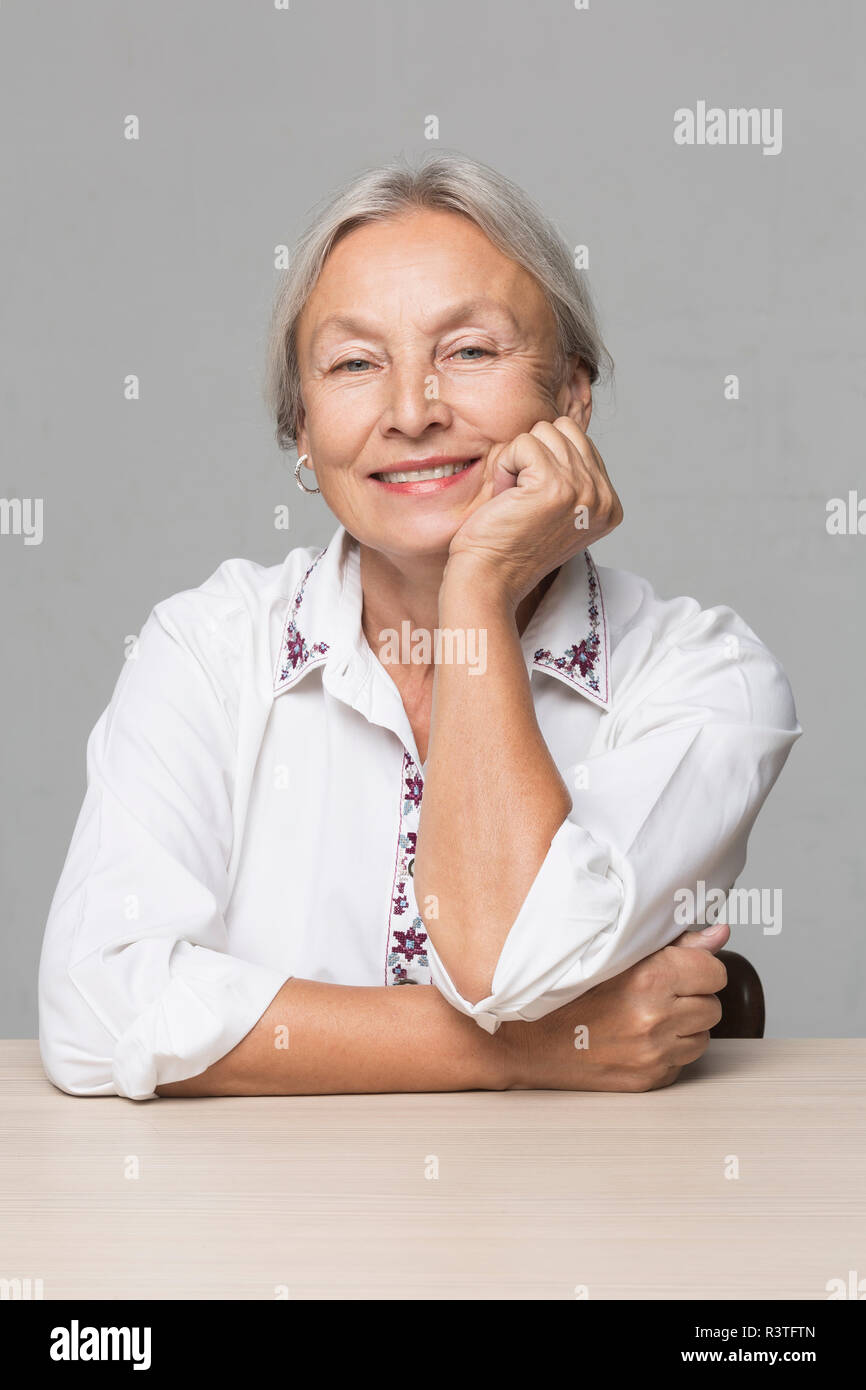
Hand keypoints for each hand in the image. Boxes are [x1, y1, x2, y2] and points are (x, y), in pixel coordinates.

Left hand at [445, 415, 622, 607]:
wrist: (489, 580)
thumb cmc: (510, 544)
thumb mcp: (558, 510)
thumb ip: (573, 476)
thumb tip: (563, 429)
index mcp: (610, 504)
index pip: (580, 441)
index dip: (546, 463)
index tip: (536, 505)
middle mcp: (603, 498)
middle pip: (564, 430)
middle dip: (533, 456)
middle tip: (521, 498)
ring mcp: (583, 491)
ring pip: (544, 432)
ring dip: (517, 461)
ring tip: (514, 499)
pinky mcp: (554, 486)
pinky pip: (523, 443)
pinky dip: (505, 466)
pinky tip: (505, 498)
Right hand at [499, 922, 729, 1091]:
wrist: (524, 1038)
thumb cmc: (564, 990)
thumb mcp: (616, 953)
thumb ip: (676, 943)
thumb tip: (720, 933)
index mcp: (651, 978)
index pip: (714, 972)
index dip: (697, 967)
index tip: (677, 967)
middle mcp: (656, 1018)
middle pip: (712, 1006)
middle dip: (691, 997)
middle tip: (656, 991)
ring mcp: (653, 1054)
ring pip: (701, 1037)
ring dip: (684, 1025)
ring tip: (647, 1014)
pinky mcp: (648, 1080)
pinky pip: (681, 1063)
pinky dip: (667, 1051)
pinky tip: (638, 1037)